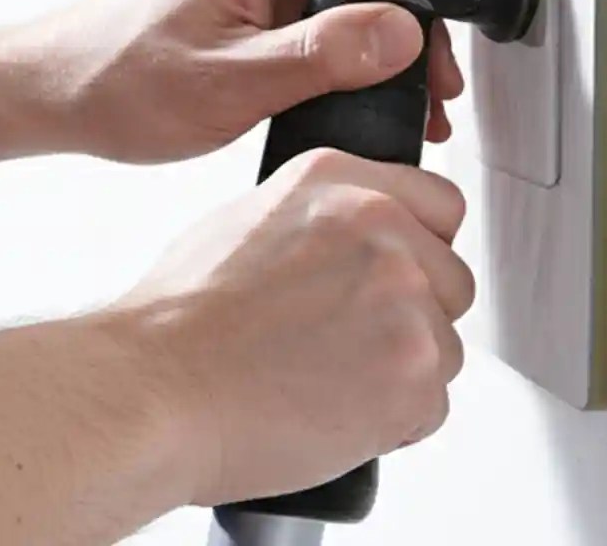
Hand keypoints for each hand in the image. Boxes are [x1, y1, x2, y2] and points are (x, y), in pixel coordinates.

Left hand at [19, 0, 465, 162]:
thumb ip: (316, 56)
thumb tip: (400, 35)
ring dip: (394, 23)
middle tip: (438, 48)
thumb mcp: (227, 81)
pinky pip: (325, 9)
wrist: (56, 96)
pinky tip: (377, 88)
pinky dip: (362, 44)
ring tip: (419, 86)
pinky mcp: (256, 7)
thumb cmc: (116, 79)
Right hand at [105, 148, 473, 504]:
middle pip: (452, 281)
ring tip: (326, 383)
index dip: (425, 251)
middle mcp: (383, 231)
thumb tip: (354, 241)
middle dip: (415, 318)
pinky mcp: (414, 374)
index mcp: (341, 183)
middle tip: (349, 346)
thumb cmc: (178, 323)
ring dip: (401, 374)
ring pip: (445, 348)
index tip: (406, 278)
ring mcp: (405, 302)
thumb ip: (321, 219)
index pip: (441, 205)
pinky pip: (432, 407)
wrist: (154, 393)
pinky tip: (333, 414)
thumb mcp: (245, 221)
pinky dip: (393, 423)